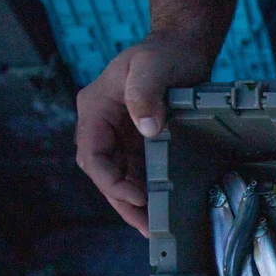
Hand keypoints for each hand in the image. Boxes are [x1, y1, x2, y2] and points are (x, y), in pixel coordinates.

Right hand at [75, 32, 211, 235]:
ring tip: (153, 228)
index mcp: (96, 109)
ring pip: (120, 177)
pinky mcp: (140, 140)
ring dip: (134, 203)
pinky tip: (161, 207)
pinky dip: (146, 189)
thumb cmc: (164, 53)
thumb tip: (146, 128)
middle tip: (146, 228)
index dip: (111, 181)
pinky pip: (137, 171)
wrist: (182, 46)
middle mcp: (103, 125)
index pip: (93, 154)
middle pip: (105, 173)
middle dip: (123, 202)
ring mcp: (120, 134)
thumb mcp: (152, 67)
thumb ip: (145, 93)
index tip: (137, 196)